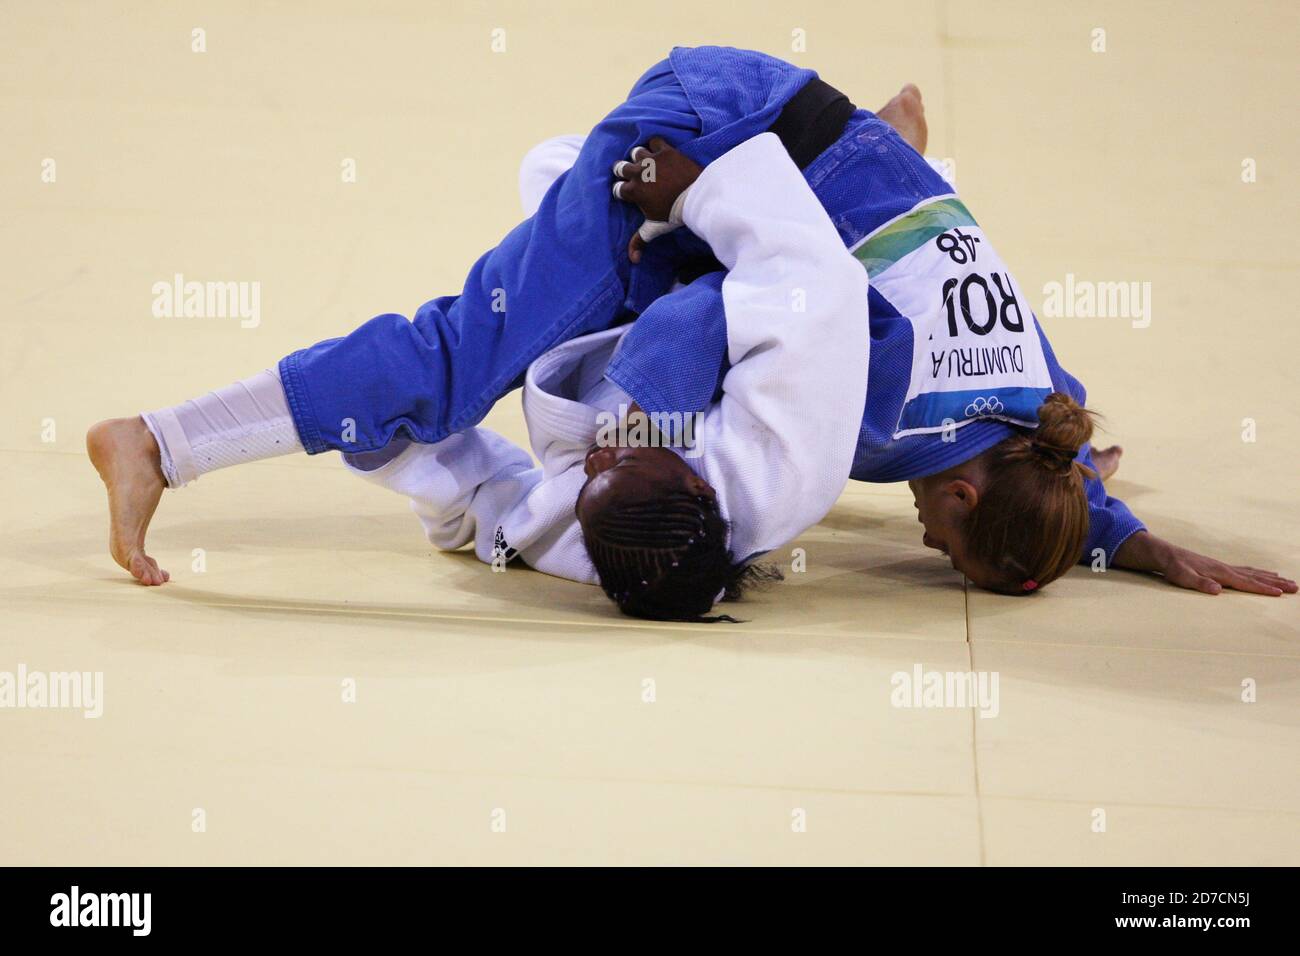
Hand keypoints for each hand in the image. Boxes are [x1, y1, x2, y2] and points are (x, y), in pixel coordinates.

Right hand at [612, 136, 702, 262]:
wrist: (697, 197)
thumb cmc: (674, 214)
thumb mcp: (655, 227)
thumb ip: (640, 240)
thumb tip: (633, 260)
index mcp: (633, 192)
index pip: (617, 188)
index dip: (622, 191)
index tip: (629, 193)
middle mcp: (638, 173)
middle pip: (620, 167)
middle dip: (624, 171)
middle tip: (633, 175)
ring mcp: (652, 160)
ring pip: (636, 152)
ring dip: (638, 157)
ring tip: (645, 163)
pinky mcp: (666, 151)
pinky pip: (654, 140)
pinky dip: (655, 144)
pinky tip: (658, 151)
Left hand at [1114, 531, 1296, 595]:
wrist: (1164, 554)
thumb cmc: (1172, 568)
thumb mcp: (1182, 577)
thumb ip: (1199, 584)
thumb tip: (1218, 590)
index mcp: (1219, 573)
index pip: (1246, 582)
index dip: (1263, 589)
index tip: (1281, 593)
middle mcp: (1225, 569)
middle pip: (1255, 576)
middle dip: (1275, 583)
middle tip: (1296, 587)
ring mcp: (1223, 567)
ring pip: (1252, 572)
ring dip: (1270, 577)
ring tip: (1287, 581)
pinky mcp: (1218, 567)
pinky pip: (1244, 570)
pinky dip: (1257, 572)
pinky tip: (1264, 573)